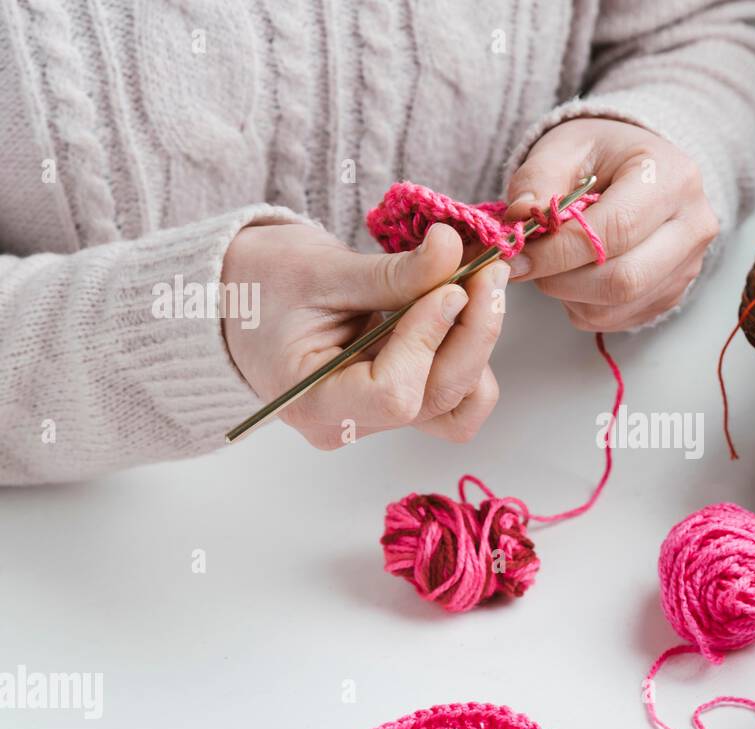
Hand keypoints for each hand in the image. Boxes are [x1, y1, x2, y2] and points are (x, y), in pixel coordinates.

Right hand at [221, 222, 505, 449]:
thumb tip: (453, 249)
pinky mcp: (400, 402)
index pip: (394, 394)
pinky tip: (464, 310)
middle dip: (473, 332)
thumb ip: (391, 272)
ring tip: (478, 288)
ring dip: (478, 348)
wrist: (239, 298)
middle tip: (487, 270)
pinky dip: (470, 355)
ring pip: (456, 405)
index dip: (429, 339)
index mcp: (314, 402)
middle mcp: (350, 424)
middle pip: (437, 398)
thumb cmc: (259, 285)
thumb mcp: (319, 270)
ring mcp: (379, 419)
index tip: (448, 286)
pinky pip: (454, 397)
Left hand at [505, 118, 718, 331]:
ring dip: (569, 295)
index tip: (517, 256)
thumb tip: (520, 219)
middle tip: (529, 265)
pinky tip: (576, 275)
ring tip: (554, 263)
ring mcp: (689, 266)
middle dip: (563, 280)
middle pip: (624, 279)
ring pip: (618, 306)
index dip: (560, 250)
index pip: (616, 230)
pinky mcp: (672, 294)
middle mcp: (692, 226)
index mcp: (672, 178)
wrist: (637, 170)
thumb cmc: (602, 156)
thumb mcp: (565, 147)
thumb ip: (537, 180)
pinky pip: (618, 319)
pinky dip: (583, 305)